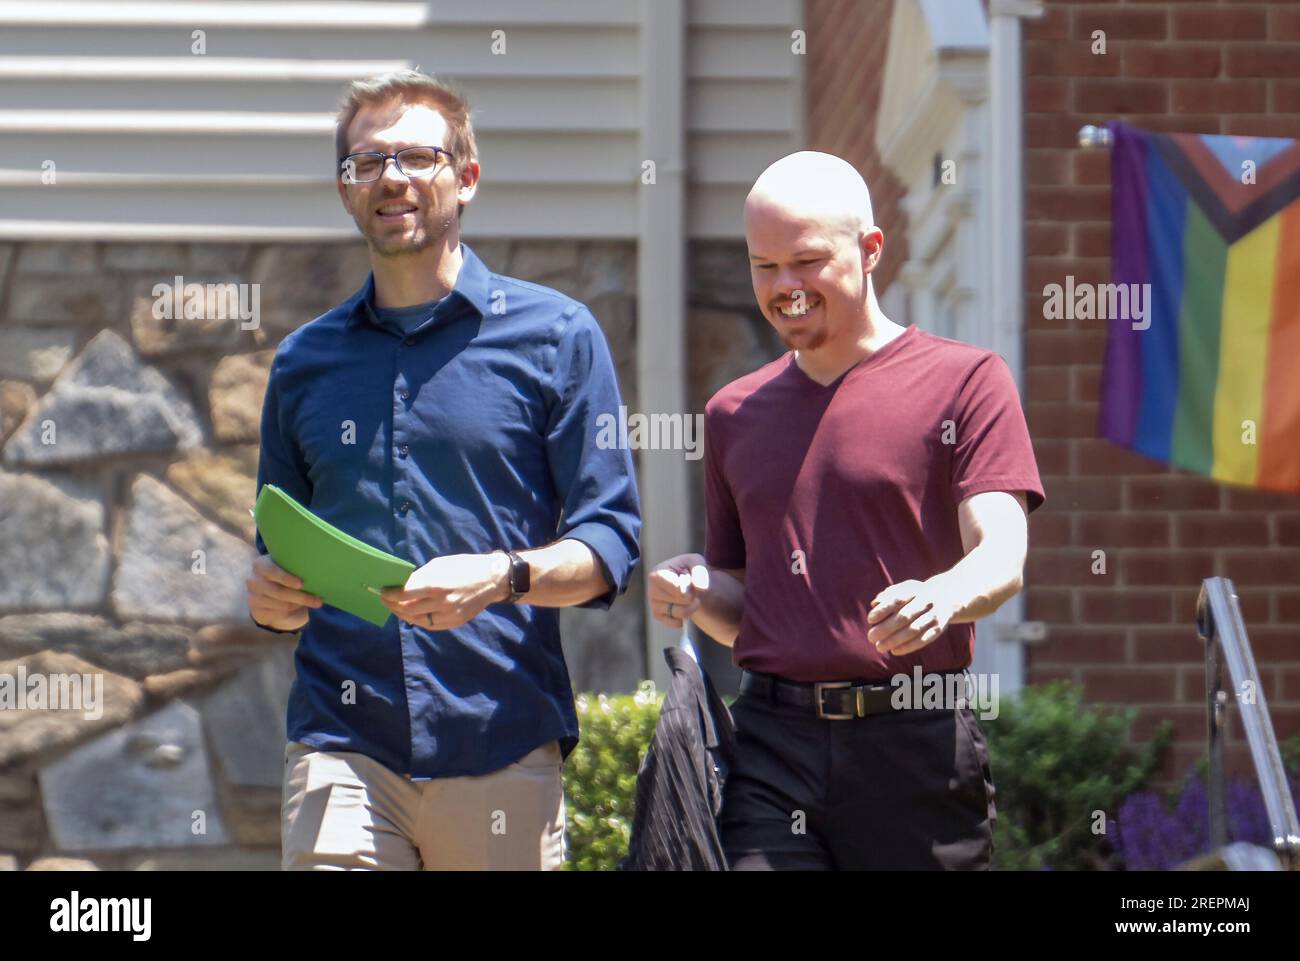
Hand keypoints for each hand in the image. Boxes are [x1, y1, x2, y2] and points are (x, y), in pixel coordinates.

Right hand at [246, 554, 321, 631]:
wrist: (265, 590)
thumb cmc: (281, 573)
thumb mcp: (284, 566)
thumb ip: (294, 566)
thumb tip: (317, 571)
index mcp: (260, 564)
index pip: (272, 571)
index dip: (286, 578)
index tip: (301, 584)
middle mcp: (253, 580)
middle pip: (279, 592)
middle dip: (301, 597)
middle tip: (318, 601)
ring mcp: (253, 597)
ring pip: (281, 605)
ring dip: (298, 604)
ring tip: (311, 602)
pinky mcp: (256, 611)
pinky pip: (278, 614)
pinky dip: (291, 611)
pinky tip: (298, 606)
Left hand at [380, 552, 509, 630]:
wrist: (493, 579)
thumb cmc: (465, 566)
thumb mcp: (440, 564)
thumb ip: (420, 577)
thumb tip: (402, 585)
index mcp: (436, 584)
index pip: (404, 594)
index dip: (389, 594)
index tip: (382, 591)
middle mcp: (441, 602)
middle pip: (407, 609)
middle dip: (393, 605)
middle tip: (385, 600)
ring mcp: (449, 615)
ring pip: (417, 620)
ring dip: (403, 615)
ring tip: (396, 608)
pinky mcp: (455, 622)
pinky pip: (431, 625)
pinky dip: (418, 620)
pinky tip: (412, 615)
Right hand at [649, 553, 710, 629]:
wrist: (686, 579)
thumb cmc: (688, 569)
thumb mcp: (696, 562)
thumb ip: (699, 572)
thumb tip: (701, 588)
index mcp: (656, 574)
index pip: (677, 588)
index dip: (690, 586)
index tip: (690, 580)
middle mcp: (651, 591)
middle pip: (681, 600)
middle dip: (692, 595)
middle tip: (691, 588)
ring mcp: (654, 605)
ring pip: (680, 613)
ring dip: (691, 606)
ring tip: (689, 597)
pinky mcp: (658, 616)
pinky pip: (677, 623)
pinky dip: (685, 616)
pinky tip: (683, 605)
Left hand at [867, 577, 957, 655]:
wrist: (948, 596)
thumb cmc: (917, 595)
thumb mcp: (905, 589)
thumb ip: (889, 594)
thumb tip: (874, 604)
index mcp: (915, 590)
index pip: (897, 599)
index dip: (883, 610)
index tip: (870, 619)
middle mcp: (926, 602)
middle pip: (904, 617)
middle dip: (885, 628)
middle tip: (871, 637)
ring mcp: (934, 616)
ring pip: (913, 630)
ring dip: (894, 640)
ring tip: (879, 647)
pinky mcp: (939, 628)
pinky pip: (924, 640)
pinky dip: (908, 647)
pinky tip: (894, 651)